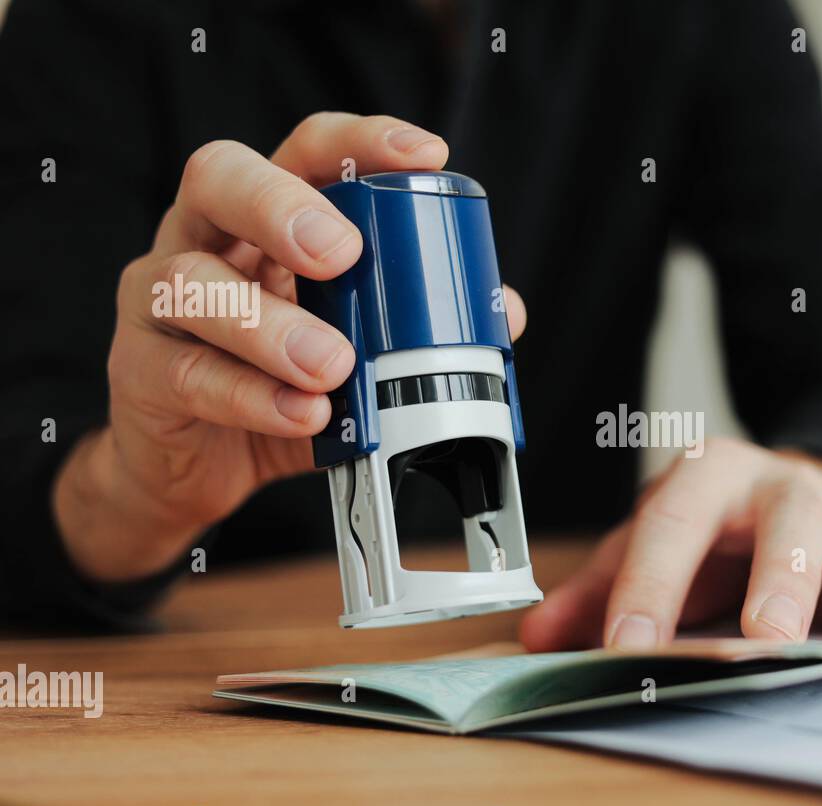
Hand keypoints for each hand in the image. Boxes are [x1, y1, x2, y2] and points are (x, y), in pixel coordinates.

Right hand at [54, 113, 525, 582]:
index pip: (304, 153)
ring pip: (193, 281)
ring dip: (272, 324)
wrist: (199, 469)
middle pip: (220, 178)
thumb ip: (420, 329)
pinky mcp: (140, 370)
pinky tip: (303, 413)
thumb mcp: (359, 354)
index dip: (360, 143)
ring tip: (334, 366)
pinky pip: (187, 372)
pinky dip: (252, 396)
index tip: (425, 155)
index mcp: (265, 223)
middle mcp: (205, 241)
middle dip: (283, 206)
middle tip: (343, 253)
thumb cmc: (279, 388)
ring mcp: (162, 302)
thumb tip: (504, 314)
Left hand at [521, 437, 821, 663]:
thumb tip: (537, 636)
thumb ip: (600, 586)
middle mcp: (780, 487)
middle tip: (768, 639)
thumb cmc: (717, 528)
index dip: (647, 586)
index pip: (672, 524)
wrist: (794, 487)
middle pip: (784, 522)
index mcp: (707, 477)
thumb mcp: (653, 543)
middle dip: (779, 580)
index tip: (626, 645)